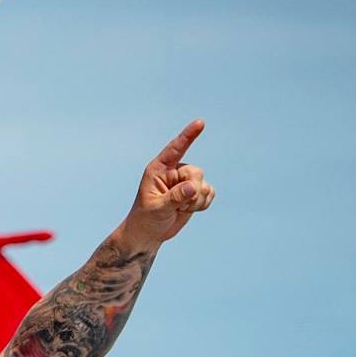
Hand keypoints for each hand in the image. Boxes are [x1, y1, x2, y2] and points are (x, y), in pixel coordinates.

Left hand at [116, 119, 214, 252]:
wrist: (149, 233)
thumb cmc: (145, 219)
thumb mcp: (157, 208)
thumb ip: (175, 197)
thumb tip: (193, 186)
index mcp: (158, 170)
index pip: (175, 149)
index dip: (188, 136)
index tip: (200, 123)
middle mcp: (173, 172)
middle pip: (196, 172)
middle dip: (192, 192)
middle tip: (179, 206)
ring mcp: (186, 181)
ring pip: (204, 184)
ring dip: (196, 201)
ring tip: (179, 209)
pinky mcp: (195, 192)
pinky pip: (210, 193)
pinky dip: (202, 204)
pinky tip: (188, 210)